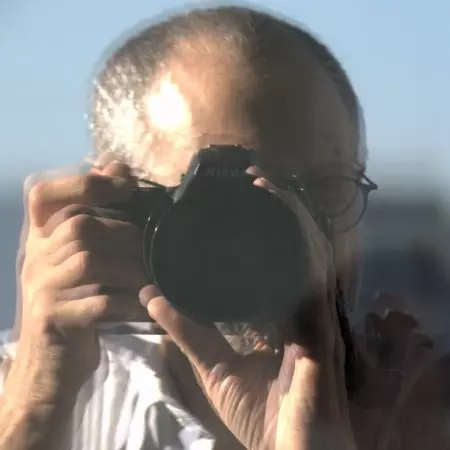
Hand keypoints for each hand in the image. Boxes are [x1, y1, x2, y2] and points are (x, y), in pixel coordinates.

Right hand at [16, 164, 146, 386]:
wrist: (50, 364)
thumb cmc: (76, 303)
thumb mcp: (82, 260)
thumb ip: (97, 216)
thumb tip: (118, 167)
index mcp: (41, 238)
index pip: (44, 195)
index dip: (85, 183)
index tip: (126, 184)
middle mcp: (35, 258)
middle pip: (79, 227)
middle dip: (126, 234)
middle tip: (153, 251)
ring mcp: (42, 289)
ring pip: (90, 262)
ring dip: (132, 268)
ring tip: (154, 280)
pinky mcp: (53, 319)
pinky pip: (99, 302)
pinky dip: (130, 303)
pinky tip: (148, 306)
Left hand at [142, 168, 355, 449]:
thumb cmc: (260, 414)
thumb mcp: (215, 367)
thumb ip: (189, 331)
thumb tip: (153, 297)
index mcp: (280, 314)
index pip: (276, 259)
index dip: (266, 227)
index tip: (243, 198)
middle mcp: (302, 306)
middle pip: (298, 245)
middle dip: (282, 208)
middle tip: (256, 177)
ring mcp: (315, 315)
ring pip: (310, 251)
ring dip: (292, 215)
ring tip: (268, 184)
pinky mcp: (321, 329)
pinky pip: (315, 277)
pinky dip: (302, 244)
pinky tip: (288, 218)